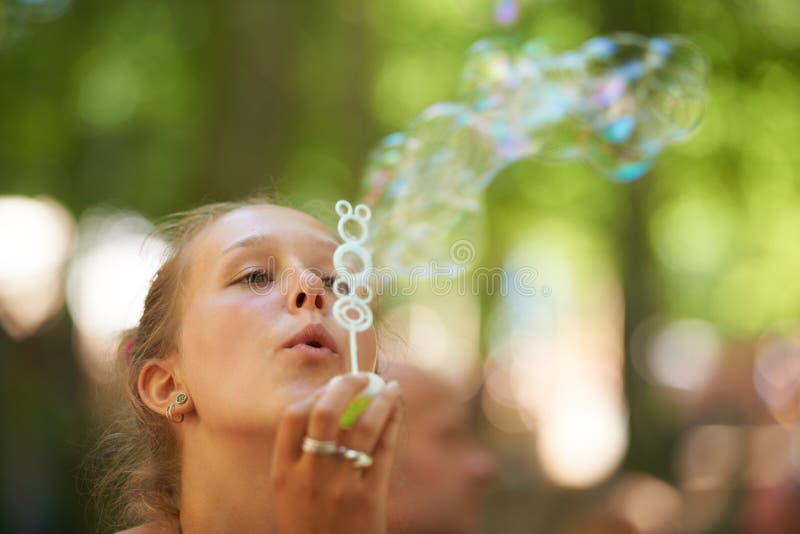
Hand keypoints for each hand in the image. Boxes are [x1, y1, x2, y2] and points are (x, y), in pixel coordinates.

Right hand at [272, 373, 402, 533]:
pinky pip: (384, 448)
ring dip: (380, 398)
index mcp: (283, 475)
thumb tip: (330, 410)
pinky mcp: (368, 498)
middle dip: (346, 385)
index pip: (292, 417)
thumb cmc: (312, 529)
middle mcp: (309, 476)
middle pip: (326, 411)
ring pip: (363, 425)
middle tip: (362, 376)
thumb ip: (301, 460)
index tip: (331, 385)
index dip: (314, 393)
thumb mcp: (290, 497)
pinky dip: (392, 422)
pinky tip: (396, 409)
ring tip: (390, 387)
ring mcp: (340, 487)